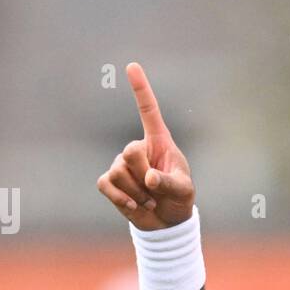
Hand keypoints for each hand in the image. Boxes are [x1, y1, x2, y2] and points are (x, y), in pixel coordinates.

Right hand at [97, 62, 195, 230]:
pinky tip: (135, 205)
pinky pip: (106, 185)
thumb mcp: (183, 191)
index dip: (140, 89)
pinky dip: (121, 198)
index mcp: (159, 141)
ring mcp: (121, 163)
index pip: (148, 110)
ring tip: (149, 198)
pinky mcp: (110, 182)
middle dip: (144, 175)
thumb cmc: (179, 199)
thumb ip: (169, 182)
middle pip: (129, 152)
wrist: (166, 222)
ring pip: (118, 172)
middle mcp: (138, 148)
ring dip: (137, 192)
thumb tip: (149, 178)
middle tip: (155, 189)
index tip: (132, 66)